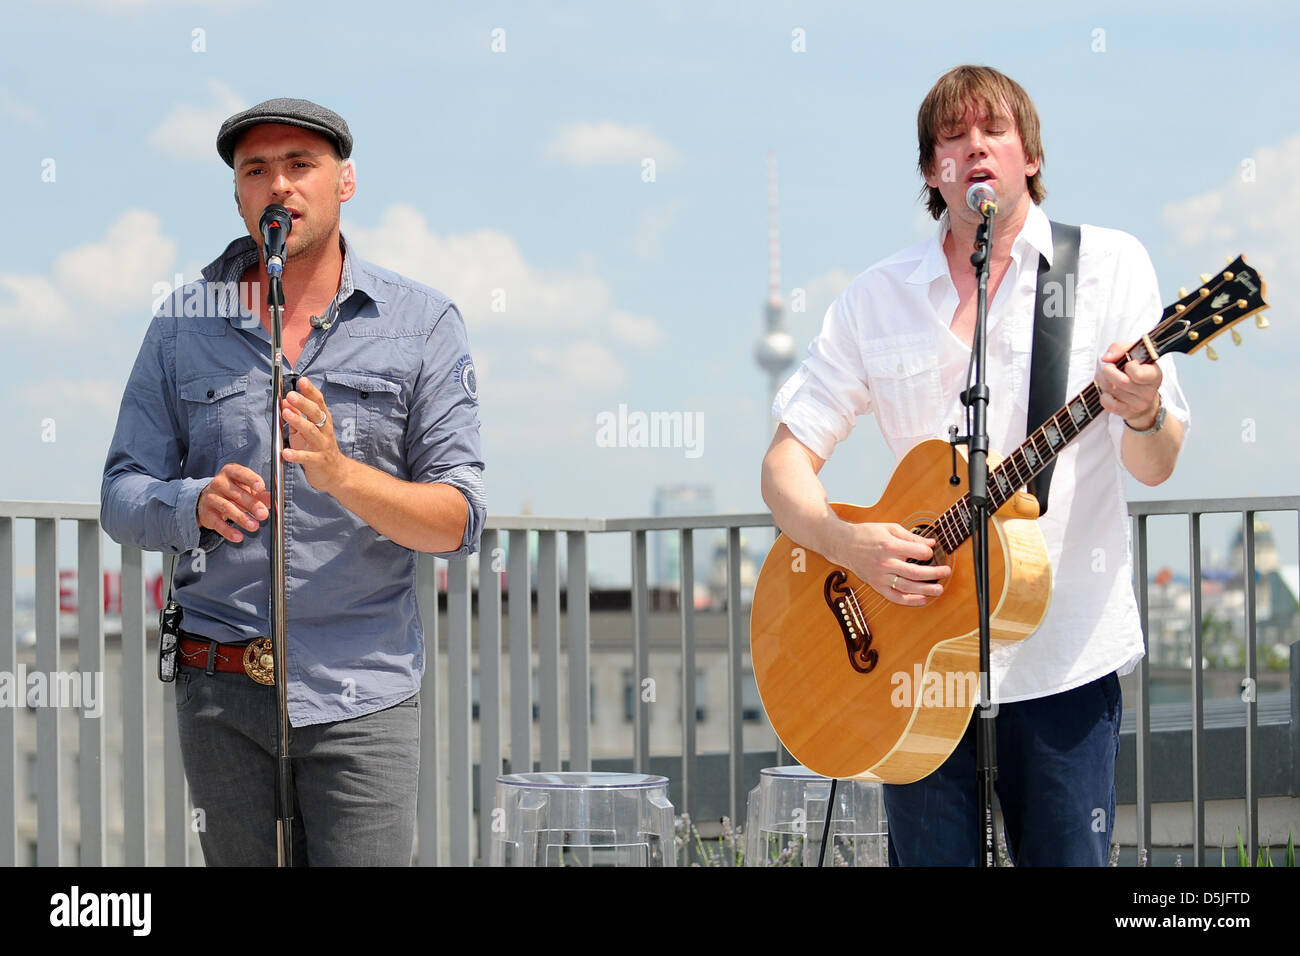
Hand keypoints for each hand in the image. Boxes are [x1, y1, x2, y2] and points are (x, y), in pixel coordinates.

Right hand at [196, 463, 270, 543]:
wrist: (208, 499)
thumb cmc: (233, 491)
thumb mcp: (247, 489)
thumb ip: (261, 494)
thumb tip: (274, 499)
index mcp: (231, 472)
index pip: (241, 473)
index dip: (251, 479)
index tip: (260, 487)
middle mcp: (219, 483)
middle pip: (236, 494)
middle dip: (252, 504)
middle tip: (263, 514)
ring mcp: (211, 498)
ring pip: (227, 508)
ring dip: (241, 518)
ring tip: (254, 526)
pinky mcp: (207, 514)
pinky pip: (218, 523)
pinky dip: (228, 531)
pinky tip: (238, 537)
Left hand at [281, 376, 349, 492]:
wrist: (336, 474)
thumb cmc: (318, 449)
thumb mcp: (307, 430)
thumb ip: (297, 415)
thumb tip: (286, 401)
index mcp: (323, 421)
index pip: (319, 403)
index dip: (310, 391)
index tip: (302, 380)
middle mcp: (325, 431)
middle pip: (316, 415)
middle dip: (304, 404)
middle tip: (291, 394)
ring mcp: (323, 446)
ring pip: (312, 432)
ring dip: (299, 422)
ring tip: (286, 413)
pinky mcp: (318, 462)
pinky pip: (307, 458)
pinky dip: (296, 455)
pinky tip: (285, 452)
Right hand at [837, 522, 950, 606]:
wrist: (843, 544)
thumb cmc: (867, 534)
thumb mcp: (889, 528)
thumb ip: (911, 537)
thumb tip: (930, 544)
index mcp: (889, 546)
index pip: (917, 552)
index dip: (928, 552)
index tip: (930, 552)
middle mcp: (885, 563)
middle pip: (915, 572)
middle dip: (934, 573)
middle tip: (946, 572)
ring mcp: (880, 576)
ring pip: (907, 586)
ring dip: (926, 589)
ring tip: (939, 589)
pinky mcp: (876, 585)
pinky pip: (894, 596)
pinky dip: (909, 600)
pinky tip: (922, 600)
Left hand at [1096, 342, 1161, 428]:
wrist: (1145, 400)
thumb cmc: (1138, 373)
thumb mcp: (1135, 355)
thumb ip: (1121, 348)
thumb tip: (1107, 358)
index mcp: (1154, 374)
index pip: (1137, 373)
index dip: (1127, 365)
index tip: (1126, 363)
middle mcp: (1148, 391)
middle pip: (1121, 381)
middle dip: (1108, 371)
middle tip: (1108, 368)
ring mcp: (1138, 404)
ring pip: (1112, 390)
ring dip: (1103, 381)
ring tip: (1105, 377)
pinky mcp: (1127, 412)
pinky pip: (1108, 404)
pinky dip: (1103, 396)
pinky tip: (1108, 392)